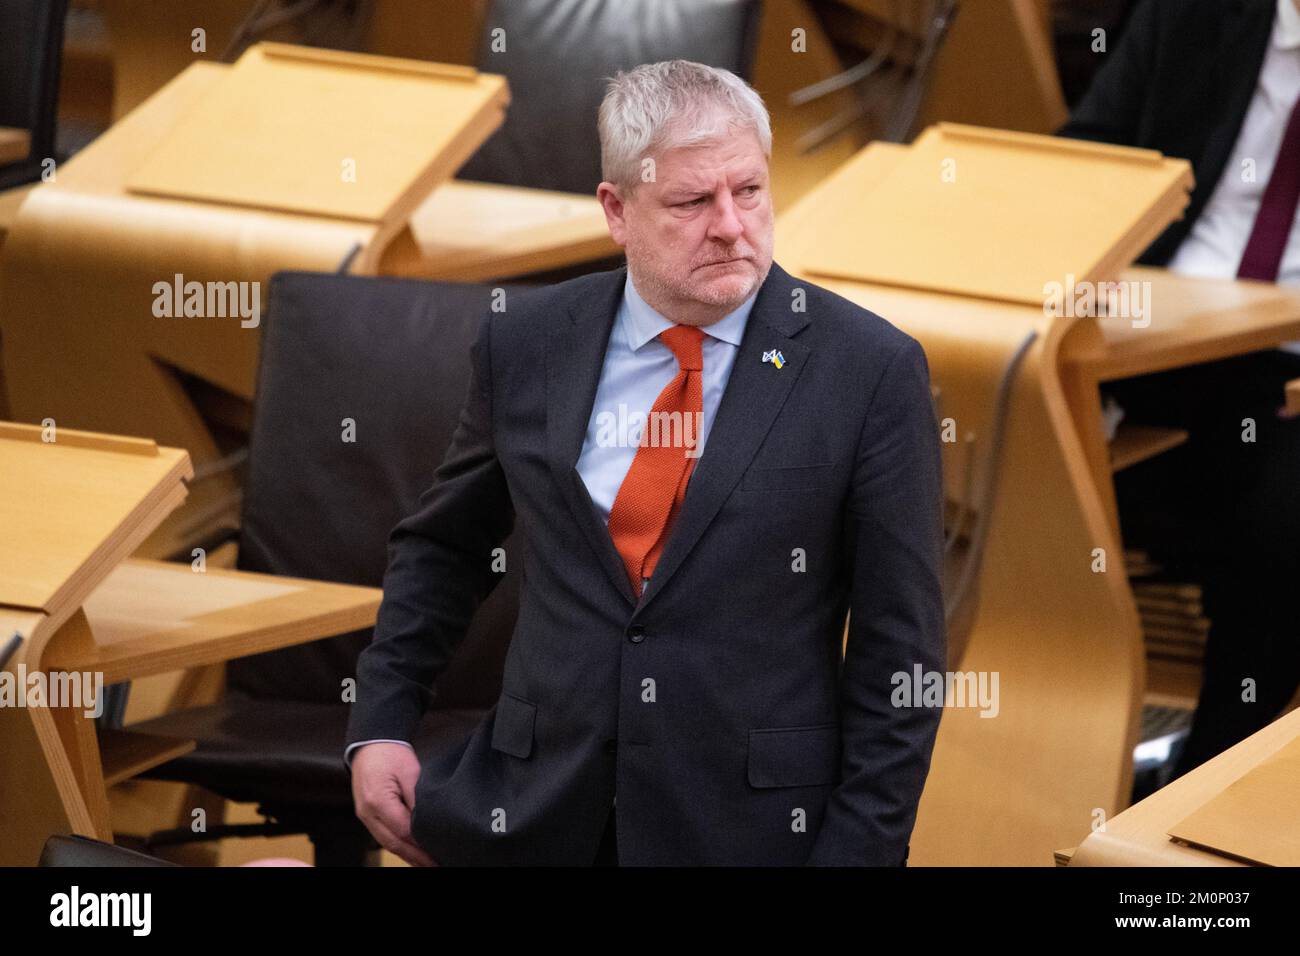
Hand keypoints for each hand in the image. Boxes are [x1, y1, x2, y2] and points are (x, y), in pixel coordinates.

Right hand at [351, 743, 436, 865]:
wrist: (370, 744)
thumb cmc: (390, 754)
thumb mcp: (410, 771)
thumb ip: (418, 798)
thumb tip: (429, 821)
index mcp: (378, 801)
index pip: (403, 830)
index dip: (422, 844)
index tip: (439, 852)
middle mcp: (368, 813)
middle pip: (395, 843)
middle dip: (417, 857)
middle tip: (437, 865)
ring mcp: (365, 816)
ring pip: (388, 844)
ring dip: (409, 856)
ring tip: (428, 864)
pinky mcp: (367, 816)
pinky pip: (384, 837)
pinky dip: (400, 847)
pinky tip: (413, 853)